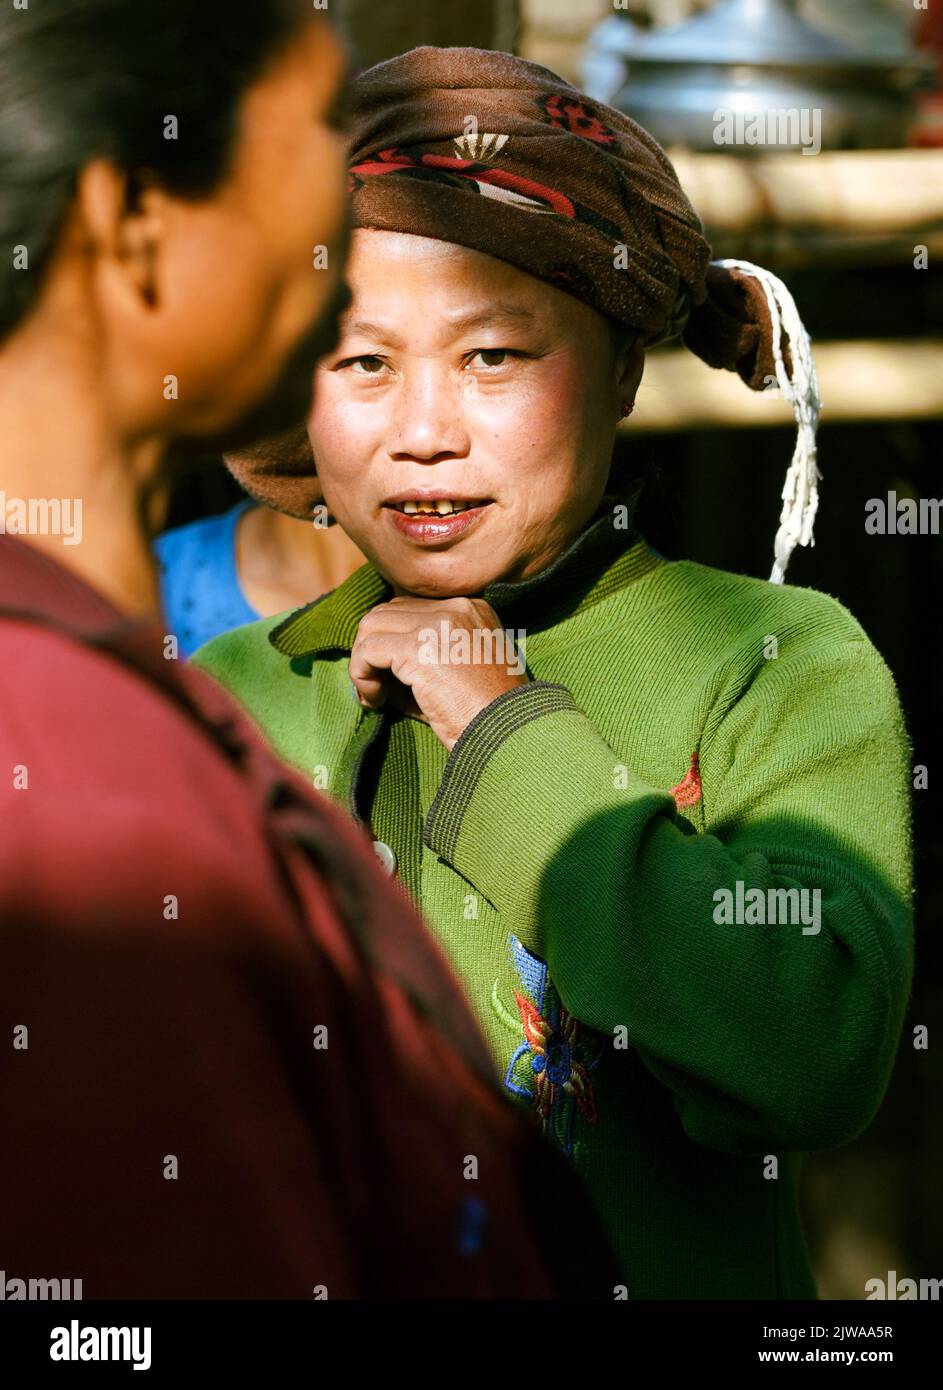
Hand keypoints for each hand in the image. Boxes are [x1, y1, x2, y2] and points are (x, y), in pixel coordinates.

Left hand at [349, 596, 528, 750]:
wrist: (508, 736)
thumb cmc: (482, 717)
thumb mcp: (453, 675)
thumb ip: (418, 657)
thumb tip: (368, 659)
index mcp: (471, 609)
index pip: (409, 609)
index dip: (390, 642)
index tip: (388, 679)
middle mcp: (457, 607)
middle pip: (386, 612)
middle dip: (371, 649)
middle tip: (376, 689)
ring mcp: (439, 624)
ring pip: (372, 625)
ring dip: (363, 662)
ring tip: (376, 696)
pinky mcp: (420, 647)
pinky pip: (368, 650)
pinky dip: (361, 674)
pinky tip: (376, 701)